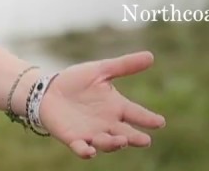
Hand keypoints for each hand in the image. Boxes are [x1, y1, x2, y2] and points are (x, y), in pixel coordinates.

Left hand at [36, 51, 165, 159]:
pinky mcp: (74, 138)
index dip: (148, 119)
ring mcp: (91, 133)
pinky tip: (89, 152)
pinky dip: (86, 151)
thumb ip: (124, 66)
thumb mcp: (101, 70)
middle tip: (145, 140)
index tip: (160, 122)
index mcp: (116, 107)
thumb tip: (151, 56)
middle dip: (135, 138)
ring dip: (113, 144)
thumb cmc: (76, 81)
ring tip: (121, 141)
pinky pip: (81, 148)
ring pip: (106, 143)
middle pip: (125, 134)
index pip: (136, 113)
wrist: (48, 90)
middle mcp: (107, 124)